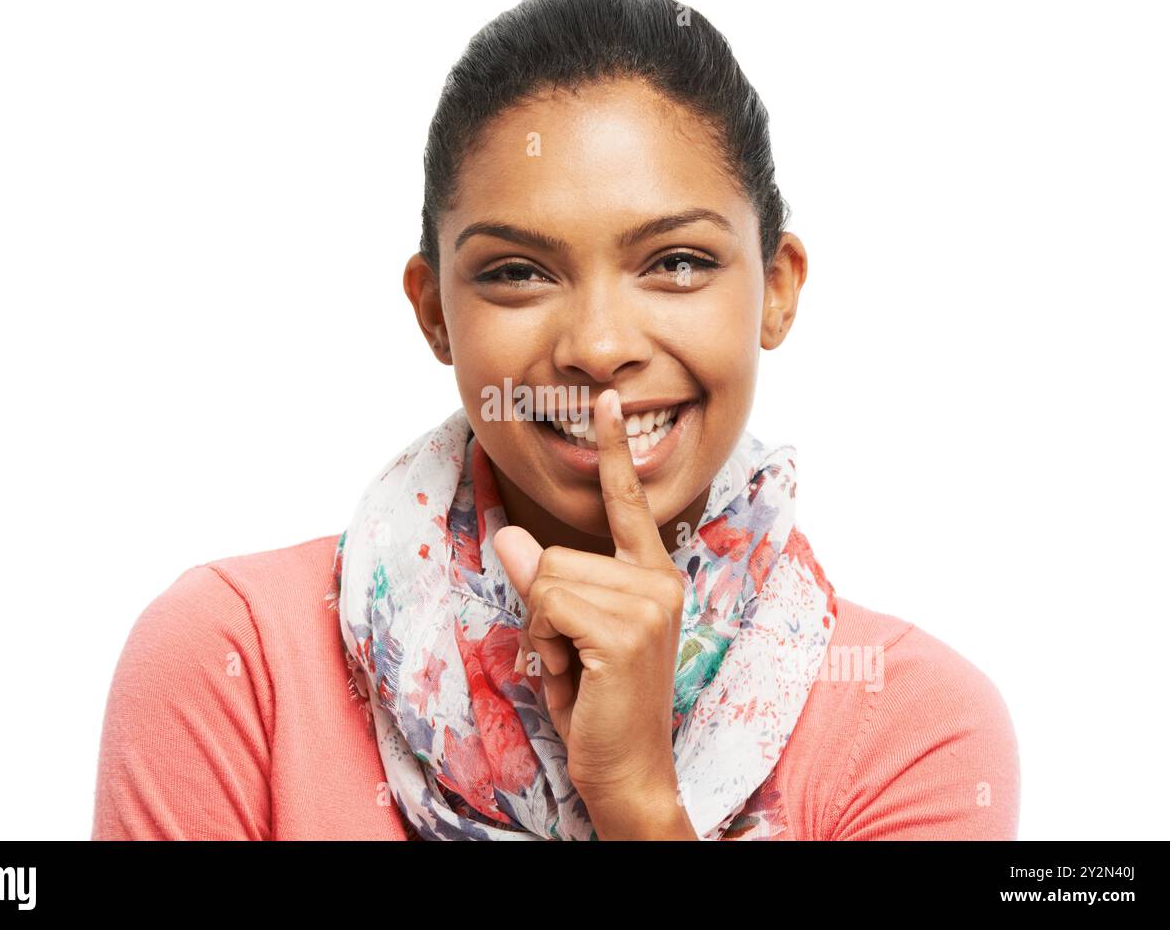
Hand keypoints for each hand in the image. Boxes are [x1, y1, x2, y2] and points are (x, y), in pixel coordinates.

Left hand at [493, 388, 696, 839]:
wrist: (627, 770)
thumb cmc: (599, 703)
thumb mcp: (566, 634)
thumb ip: (547, 583)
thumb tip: (511, 536)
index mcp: (651, 576)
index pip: (627, 503)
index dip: (614, 449)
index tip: (604, 399)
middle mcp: (658, 581)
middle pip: (556, 553)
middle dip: (543, 610)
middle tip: (573, 657)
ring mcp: (647, 604)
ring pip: (547, 578)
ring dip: (543, 631)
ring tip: (576, 667)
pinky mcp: (625, 630)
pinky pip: (547, 604)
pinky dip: (544, 643)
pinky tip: (576, 675)